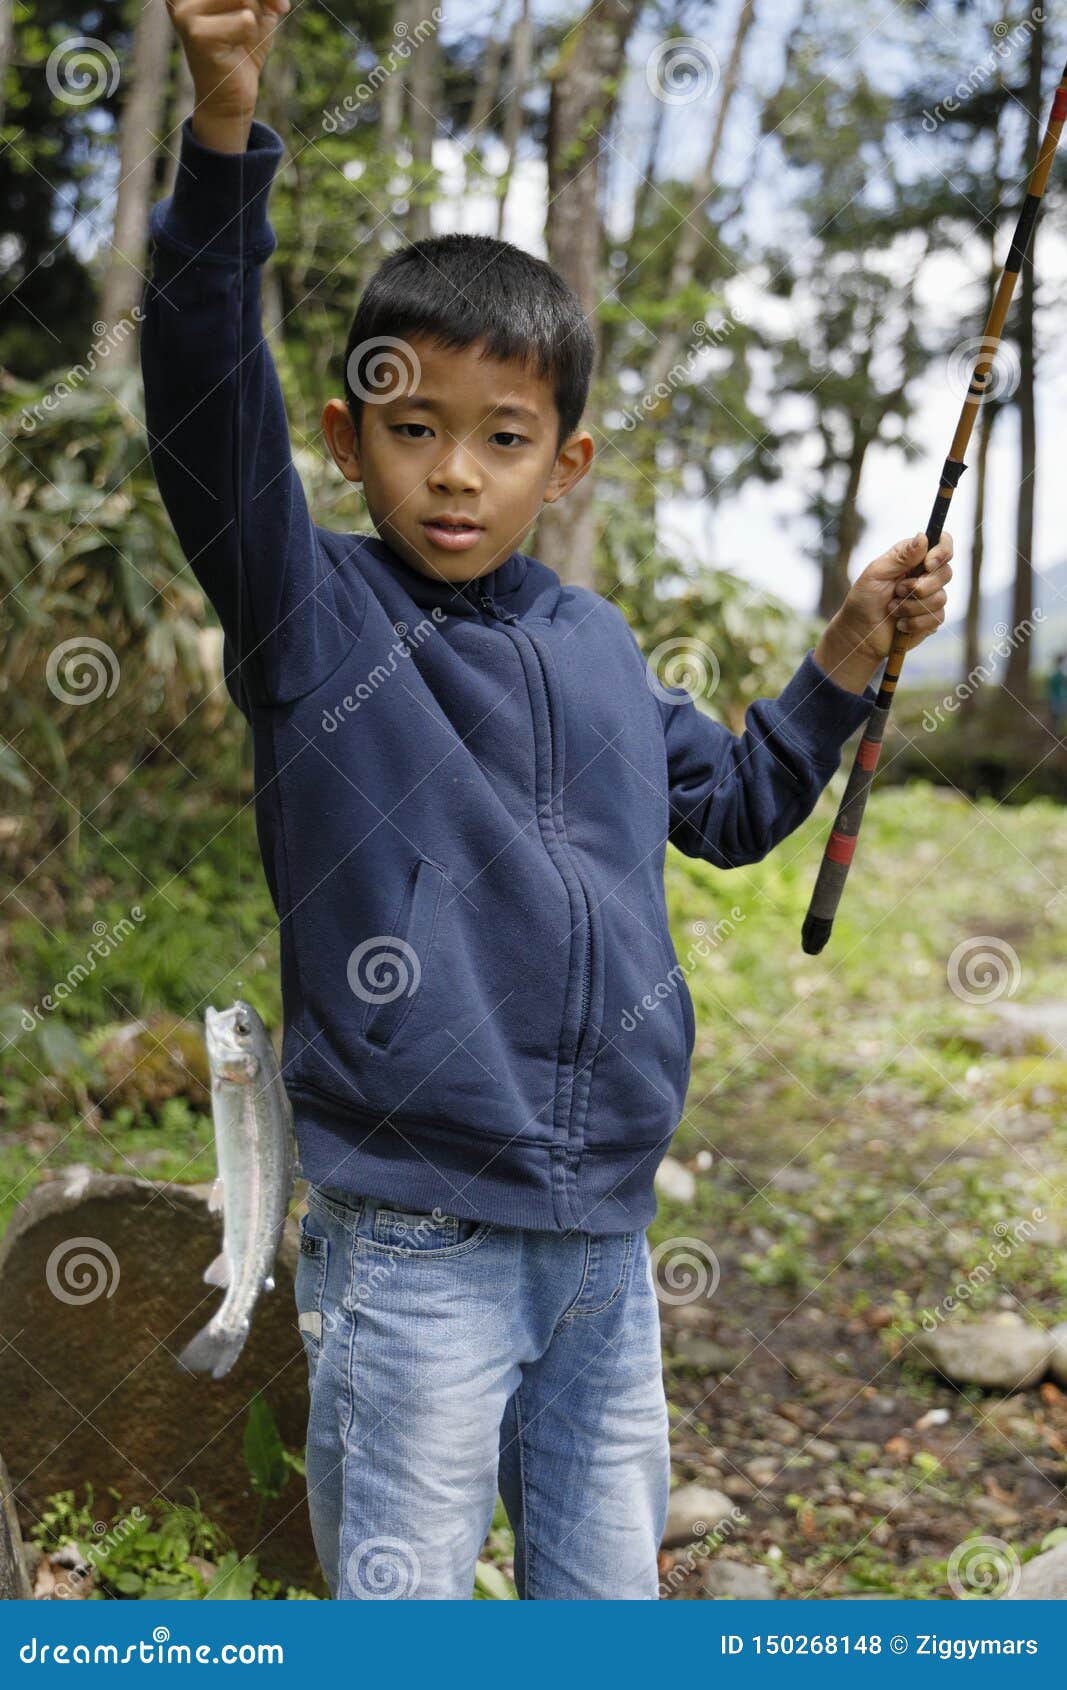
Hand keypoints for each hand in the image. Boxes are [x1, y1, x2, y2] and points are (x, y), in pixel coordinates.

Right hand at [167, 0, 288, 148]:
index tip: (275, 1)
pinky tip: (237, 48)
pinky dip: (252, 33)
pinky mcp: (196, 34)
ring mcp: (184, 11)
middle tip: (277, 8)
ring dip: (257, 14)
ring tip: (246, 32)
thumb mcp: (256, 4)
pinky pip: (245, 19)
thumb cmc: (243, 44)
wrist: (232, 95)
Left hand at [832, 530, 953, 667]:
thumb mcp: (876, 573)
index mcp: (913, 558)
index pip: (941, 544)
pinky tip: (900, 624)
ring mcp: (930, 597)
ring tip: (893, 609)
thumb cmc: (864, 600)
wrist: (860, 633)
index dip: (941, 552)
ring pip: (940, 597)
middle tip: (898, 592)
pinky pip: (937, 617)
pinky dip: (914, 622)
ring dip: (912, 606)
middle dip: (921, 586)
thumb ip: (901, 556)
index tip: (927, 564)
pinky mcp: (931, 618)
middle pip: (945, 572)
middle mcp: (925, 575)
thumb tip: (922, 537)